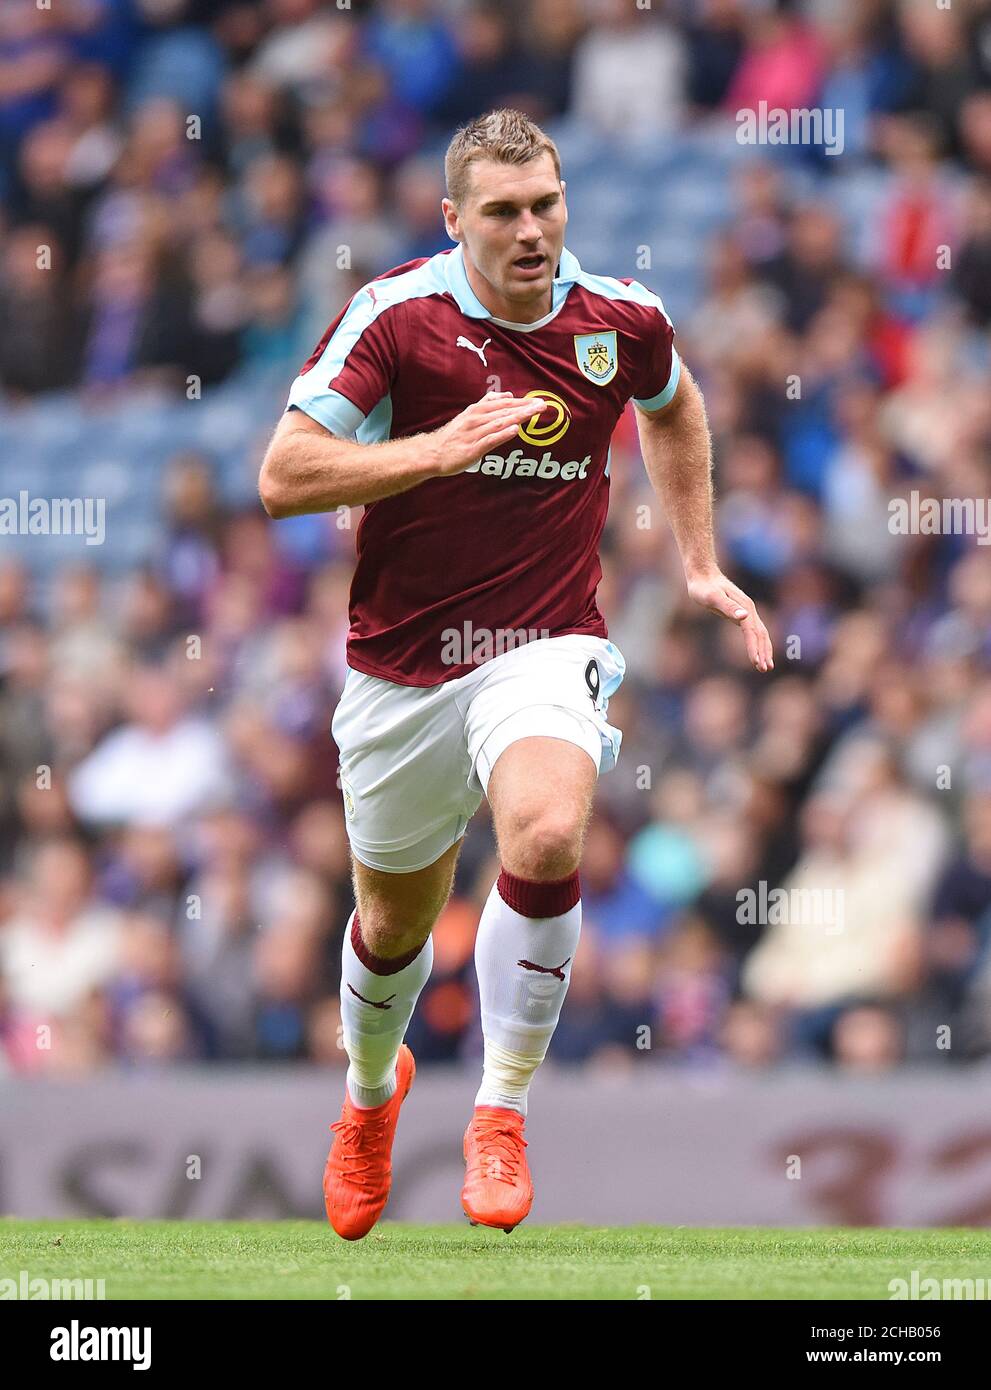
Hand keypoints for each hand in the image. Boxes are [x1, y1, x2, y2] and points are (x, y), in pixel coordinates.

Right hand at [425, 391, 546, 476]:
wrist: (433, 452)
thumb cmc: (453, 435)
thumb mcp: (469, 415)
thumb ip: (487, 404)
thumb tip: (506, 395)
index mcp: (477, 410)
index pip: (503, 404)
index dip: (521, 402)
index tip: (538, 401)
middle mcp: (476, 419)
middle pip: (504, 412)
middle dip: (524, 408)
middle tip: (543, 406)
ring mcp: (474, 433)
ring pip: (500, 423)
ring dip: (518, 417)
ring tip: (534, 414)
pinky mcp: (473, 449)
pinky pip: (490, 440)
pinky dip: (503, 434)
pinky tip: (515, 430)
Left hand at [686, 568, 773, 672]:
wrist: (703, 574)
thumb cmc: (704, 588)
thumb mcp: (712, 597)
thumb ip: (728, 607)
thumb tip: (745, 616)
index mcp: (744, 607)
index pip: (752, 632)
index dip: (754, 648)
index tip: (756, 664)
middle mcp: (749, 609)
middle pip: (761, 634)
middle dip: (763, 652)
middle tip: (764, 669)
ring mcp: (747, 611)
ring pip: (760, 633)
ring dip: (764, 649)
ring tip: (765, 666)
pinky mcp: (742, 614)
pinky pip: (754, 631)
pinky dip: (758, 643)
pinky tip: (757, 652)